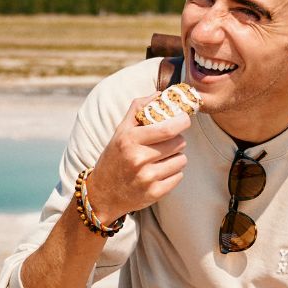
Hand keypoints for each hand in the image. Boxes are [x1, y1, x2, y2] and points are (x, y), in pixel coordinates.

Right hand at [83, 97, 191, 217]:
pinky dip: (173, 173)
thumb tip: (160, 94)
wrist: (103, 193)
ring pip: (181, 160)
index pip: (168, 128)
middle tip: (166, 142)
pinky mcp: (154, 193)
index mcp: (129, 139)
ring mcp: (146, 178)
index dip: (182, 122)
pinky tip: (159, 172)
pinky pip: (179, 176)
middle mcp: (137, 159)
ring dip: (176, 157)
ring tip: (161, 159)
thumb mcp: (120, 131)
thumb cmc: (115, 156)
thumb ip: (138, 109)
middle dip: (177, 140)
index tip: (184, 119)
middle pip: (178, 143)